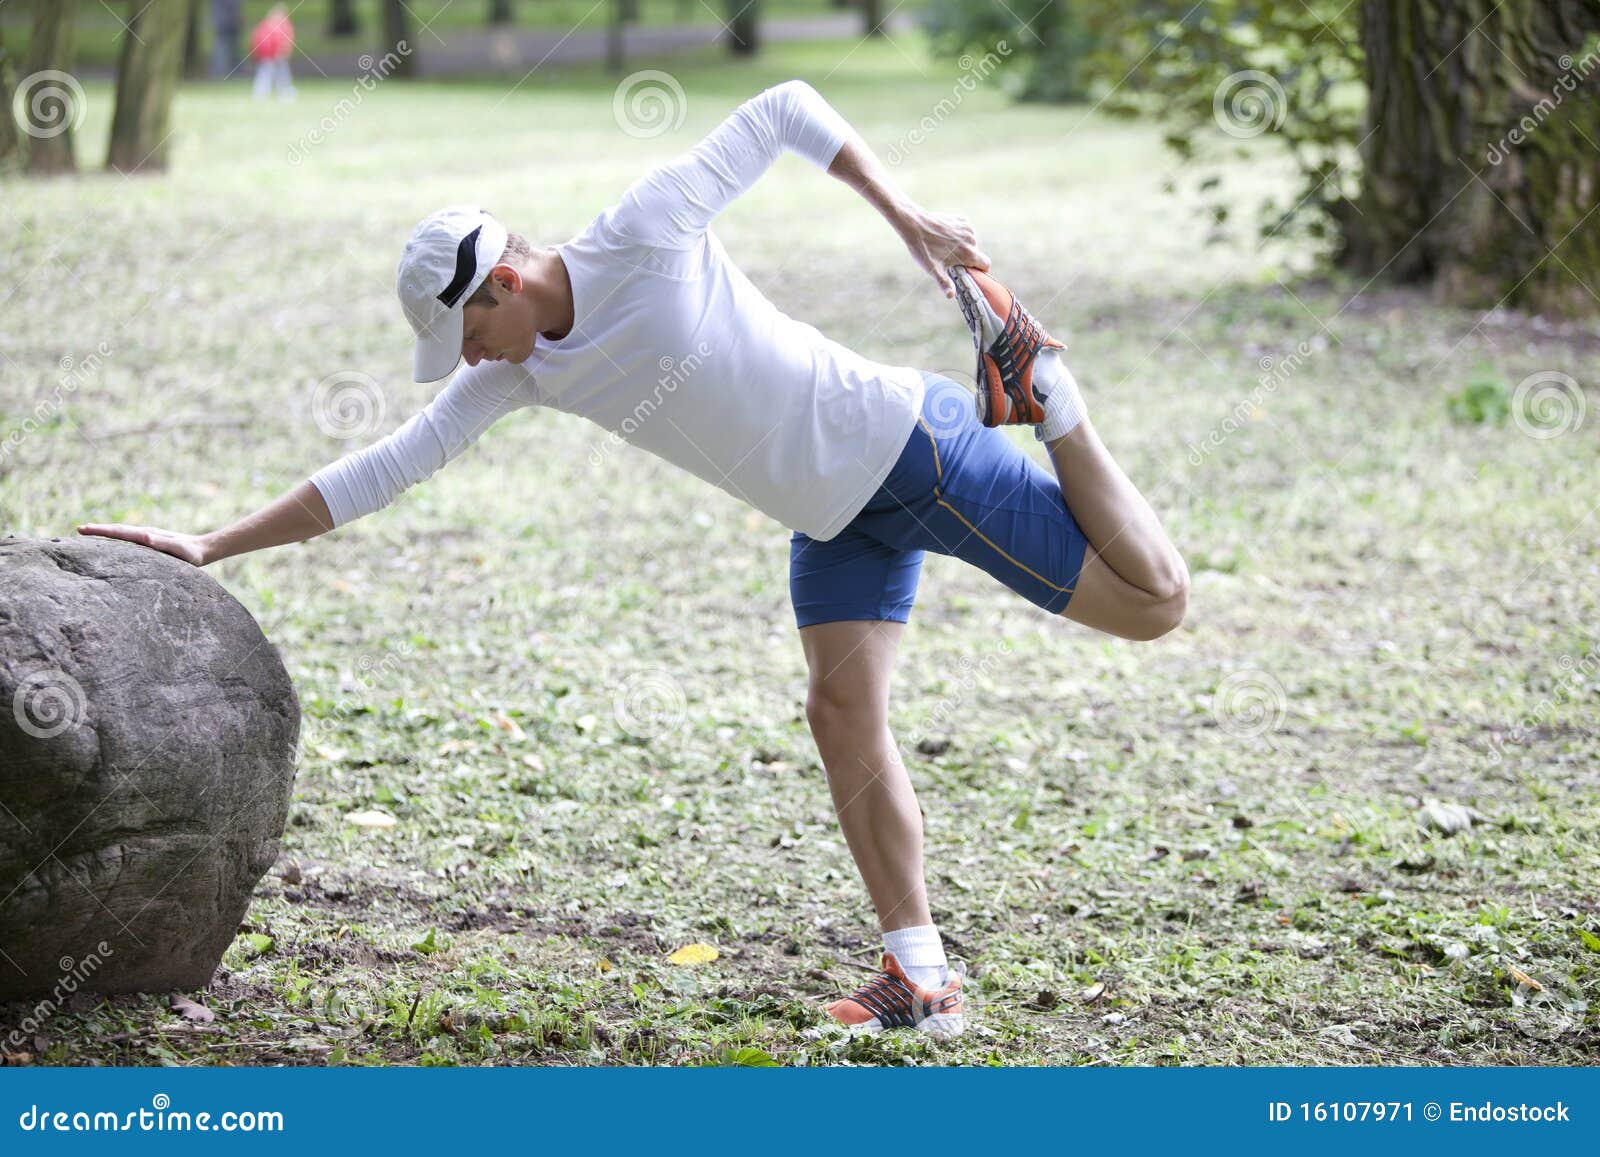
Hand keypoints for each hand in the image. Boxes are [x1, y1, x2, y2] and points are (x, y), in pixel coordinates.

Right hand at [76, 522, 210, 566]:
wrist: (203, 549)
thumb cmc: (192, 554)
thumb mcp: (180, 550)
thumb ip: (164, 544)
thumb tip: (145, 537)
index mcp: (147, 536)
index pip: (120, 532)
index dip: (101, 531)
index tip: (84, 528)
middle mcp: (145, 534)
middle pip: (117, 530)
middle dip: (98, 530)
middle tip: (79, 528)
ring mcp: (147, 538)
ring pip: (121, 534)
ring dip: (105, 532)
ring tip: (87, 532)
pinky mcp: (150, 543)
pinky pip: (128, 539)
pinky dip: (116, 538)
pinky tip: (109, 542)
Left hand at [894, 204, 990, 298]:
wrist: (915, 225)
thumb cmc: (924, 249)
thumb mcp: (933, 269)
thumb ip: (944, 283)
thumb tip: (951, 296)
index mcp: (968, 254)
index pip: (986, 264)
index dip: (980, 269)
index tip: (970, 271)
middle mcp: (971, 240)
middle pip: (976, 254)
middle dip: (967, 258)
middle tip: (950, 259)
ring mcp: (967, 228)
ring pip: (971, 242)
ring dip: (963, 246)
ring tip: (946, 247)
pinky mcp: (962, 220)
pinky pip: (965, 231)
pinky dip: (959, 235)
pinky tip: (946, 236)